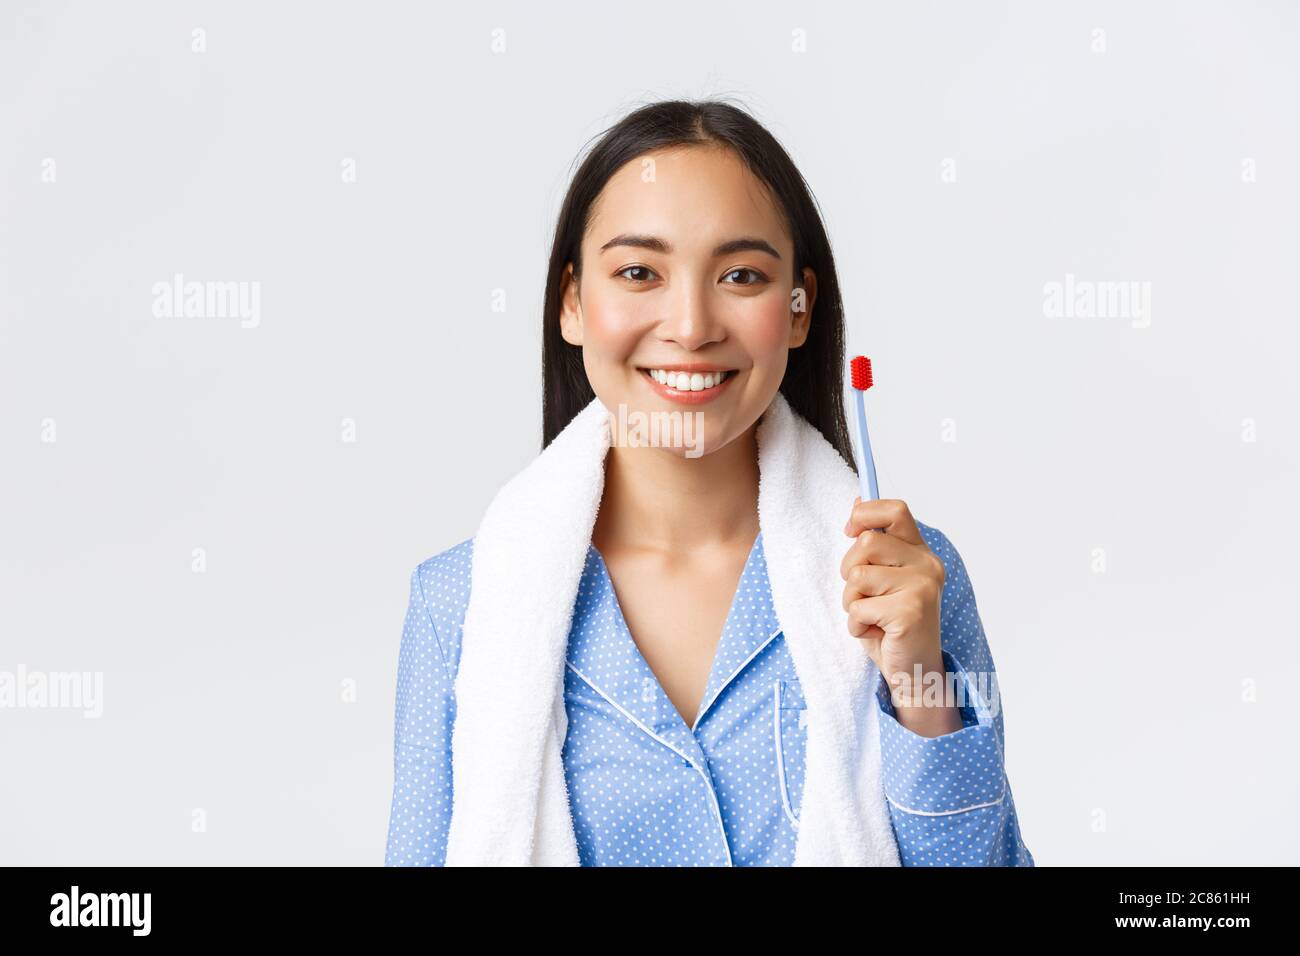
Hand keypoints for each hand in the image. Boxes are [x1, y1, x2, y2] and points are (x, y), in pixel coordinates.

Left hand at [840, 498, 949, 710]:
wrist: (913, 671)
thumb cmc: (892, 625)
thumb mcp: (882, 579)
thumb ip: (875, 545)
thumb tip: (856, 502)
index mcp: (920, 553)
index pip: (895, 511)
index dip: (865, 515)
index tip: (849, 531)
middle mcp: (927, 565)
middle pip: (866, 544)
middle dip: (848, 571)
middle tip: (861, 595)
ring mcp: (922, 587)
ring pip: (857, 576)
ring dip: (851, 602)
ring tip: (870, 617)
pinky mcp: (911, 612)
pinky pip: (859, 607)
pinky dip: (857, 625)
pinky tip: (876, 634)